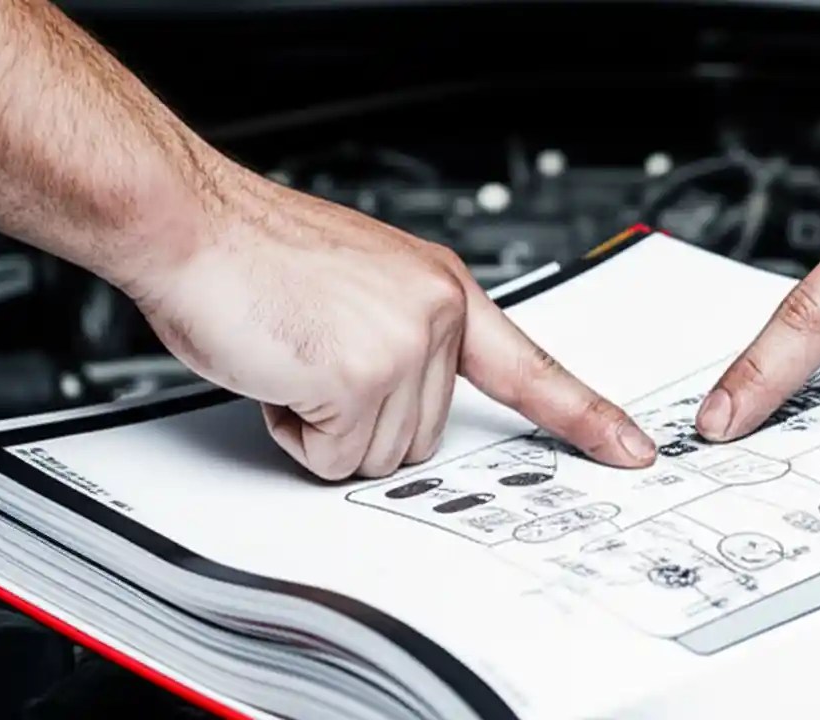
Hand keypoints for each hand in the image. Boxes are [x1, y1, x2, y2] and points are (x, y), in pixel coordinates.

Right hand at [126, 167, 656, 479]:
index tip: (629, 448)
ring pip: (382, 453)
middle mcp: (435, 315)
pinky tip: (281, 370)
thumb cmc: (258, 253)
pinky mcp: (360, 379)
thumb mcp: (363, 284)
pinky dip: (297, 432)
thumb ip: (405, 336)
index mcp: (443, 289)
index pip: (531, 367)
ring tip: (296, 357)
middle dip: (364, 418)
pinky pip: (334, 457)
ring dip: (328, 426)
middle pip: (427, 434)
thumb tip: (406, 401)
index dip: (584, 415)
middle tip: (317, 358)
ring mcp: (403, 346)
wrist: (191, 224)